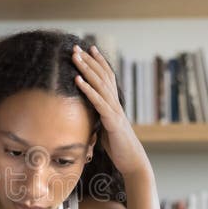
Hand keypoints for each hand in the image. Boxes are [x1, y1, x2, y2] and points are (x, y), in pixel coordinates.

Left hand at [72, 45, 151, 179]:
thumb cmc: (119, 148)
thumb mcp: (105, 129)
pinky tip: (77, 80)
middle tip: (77, 47)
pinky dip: (87, 89)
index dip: (98, 62)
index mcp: (114, 104)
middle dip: (89, 60)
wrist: (132, 161)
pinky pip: (98, 102)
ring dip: (86, 69)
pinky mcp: (112, 121)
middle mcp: (116, 103)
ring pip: (100, 85)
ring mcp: (115, 111)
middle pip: (102, 76)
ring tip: (75, 56)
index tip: (89, 49)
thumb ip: (99, 118)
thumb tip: (89, 115)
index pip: (107, 78)